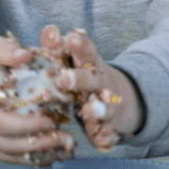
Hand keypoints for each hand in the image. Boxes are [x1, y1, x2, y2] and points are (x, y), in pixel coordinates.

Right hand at [0, 31, 73, 165]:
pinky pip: (2, 155)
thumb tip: (26, 55)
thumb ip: (2, 49)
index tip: (51, 121)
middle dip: (37, 144)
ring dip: (36, 155)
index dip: (26, 126)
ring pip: (4, 155)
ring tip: (64, 148)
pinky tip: (49, 153)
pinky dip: (26, 157)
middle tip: (65, 138)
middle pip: (2, 144)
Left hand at [46, 26, 142, 150]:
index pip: (86, 51)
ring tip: (87, 111)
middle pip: (91, 79)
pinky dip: (106, 135)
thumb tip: (48, 30)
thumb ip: (59, 48)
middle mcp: (100, 83)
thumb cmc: (85, 77)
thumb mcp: (74, 60)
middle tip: (63, 78)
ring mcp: (107, 105)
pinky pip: (109, 132)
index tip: (69, 39)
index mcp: (89, 64)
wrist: (119, 100)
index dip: (79, 45)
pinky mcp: (109, 126)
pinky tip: (101, 138)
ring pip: (103, 107)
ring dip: (96, 109)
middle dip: (79, 79)